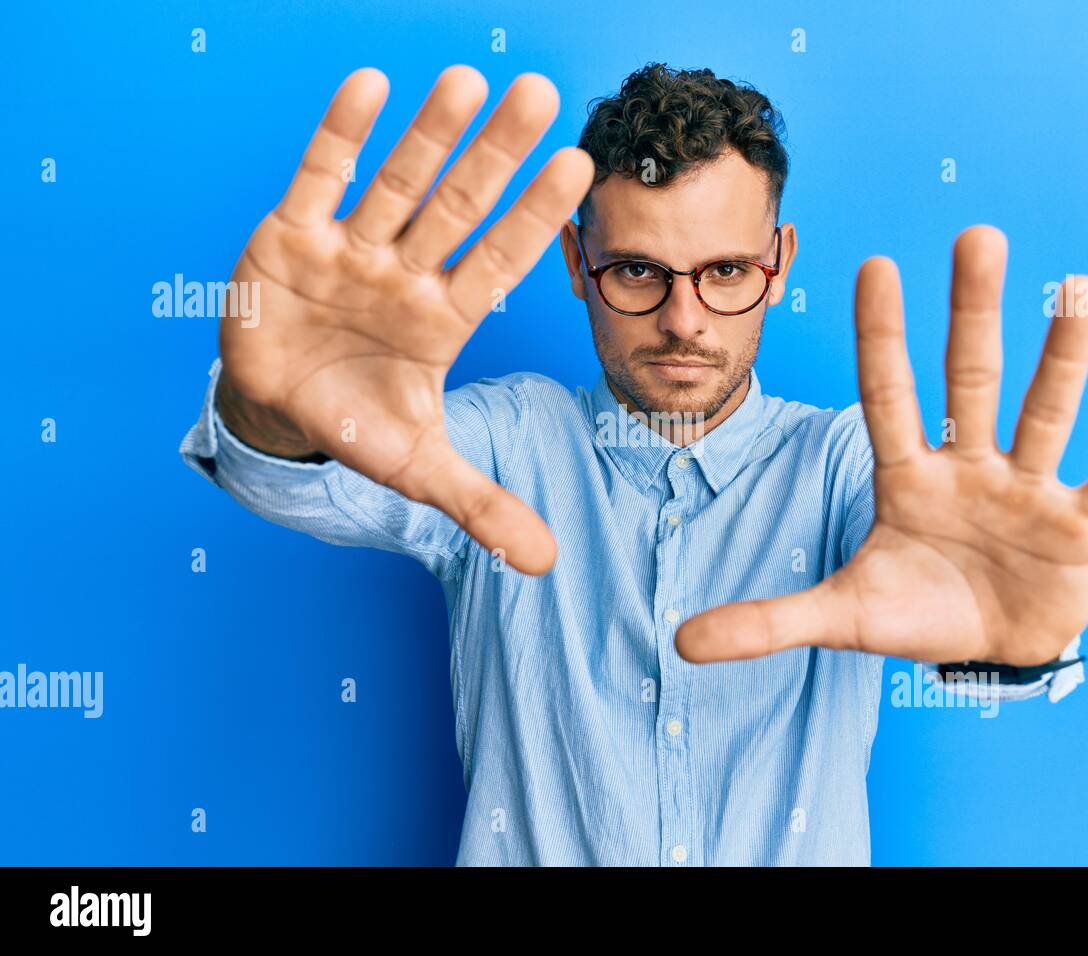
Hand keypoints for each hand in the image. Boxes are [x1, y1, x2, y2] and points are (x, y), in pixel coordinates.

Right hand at [216, 66, 593, 574]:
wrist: (275, 410)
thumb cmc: (354, 425)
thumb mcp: (417, 469)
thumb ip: (481, 506)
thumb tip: (547, 564)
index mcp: (442, 319)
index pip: (500, 260)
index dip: (538, 218)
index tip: (582, 168)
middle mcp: (406, 273)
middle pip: (459, 206)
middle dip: (498, 155)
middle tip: (545, 93)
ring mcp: (351, 250)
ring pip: (397, 183)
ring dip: (429, 134)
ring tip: (467, 77)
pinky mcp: (291, 236)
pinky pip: (319, 178)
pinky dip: (341, 136)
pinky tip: (371, 86)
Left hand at [675, 226, 1087, 665]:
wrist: (989, 649)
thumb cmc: (917, 612)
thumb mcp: (841, 616)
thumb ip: (766, 620)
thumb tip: (677, 641)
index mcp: (907, 476)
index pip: (887, 396)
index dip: (881, 338)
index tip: (873, 264)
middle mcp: (969, 465)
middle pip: (969, 379)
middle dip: (972, 314)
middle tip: (977, 236)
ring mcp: (1027, 490)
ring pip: (1045, 411)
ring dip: (1065, 357)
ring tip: (1082, 288)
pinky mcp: (1078, 527)